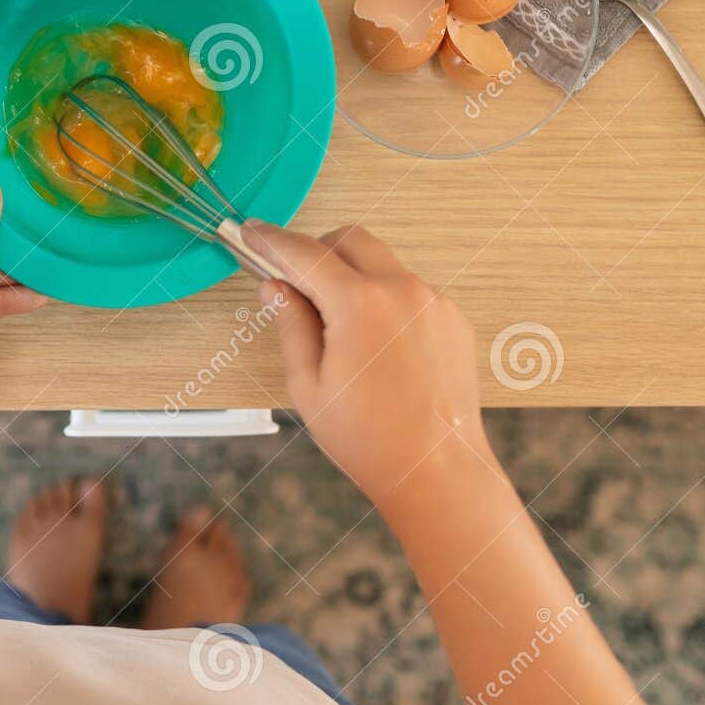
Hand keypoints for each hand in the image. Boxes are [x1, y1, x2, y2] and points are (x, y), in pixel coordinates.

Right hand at [243, 221, 496, 508]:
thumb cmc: (370, 439)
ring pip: (382, 263)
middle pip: (349, 239)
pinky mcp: (452, 318)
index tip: (252, 233)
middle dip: (317, 251)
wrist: (436, 471)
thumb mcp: (308, 385)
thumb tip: (275, 287)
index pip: (304, 252)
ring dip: (353, 276)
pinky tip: (376, 346)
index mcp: (360, 304)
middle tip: (296, 285)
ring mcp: (433, 301)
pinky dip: (384, 299)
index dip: (271, 240)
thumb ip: (290, 325)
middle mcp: (402, 290)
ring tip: (340, 330)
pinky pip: (409, 289)